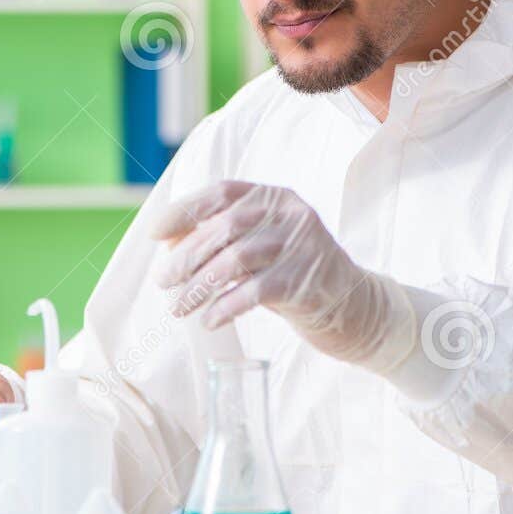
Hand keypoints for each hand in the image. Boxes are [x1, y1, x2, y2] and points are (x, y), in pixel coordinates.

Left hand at [150, 179, 407, 366]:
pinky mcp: (307, 280)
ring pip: (235, 259)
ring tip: (178, 308)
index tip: (156, 233)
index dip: (185, 210)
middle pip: (224, 227)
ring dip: (198, 286)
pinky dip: (225, 306)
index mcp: (275, 198)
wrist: (356, 308)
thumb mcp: (262, 248)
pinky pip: (254, 291)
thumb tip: (169, 247)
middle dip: (185, 256)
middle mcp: (290, 214)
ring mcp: (302, 245)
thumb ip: (225, 241)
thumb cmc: (294, 275)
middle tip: (162, 281)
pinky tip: (209, 319)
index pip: (222, 193)